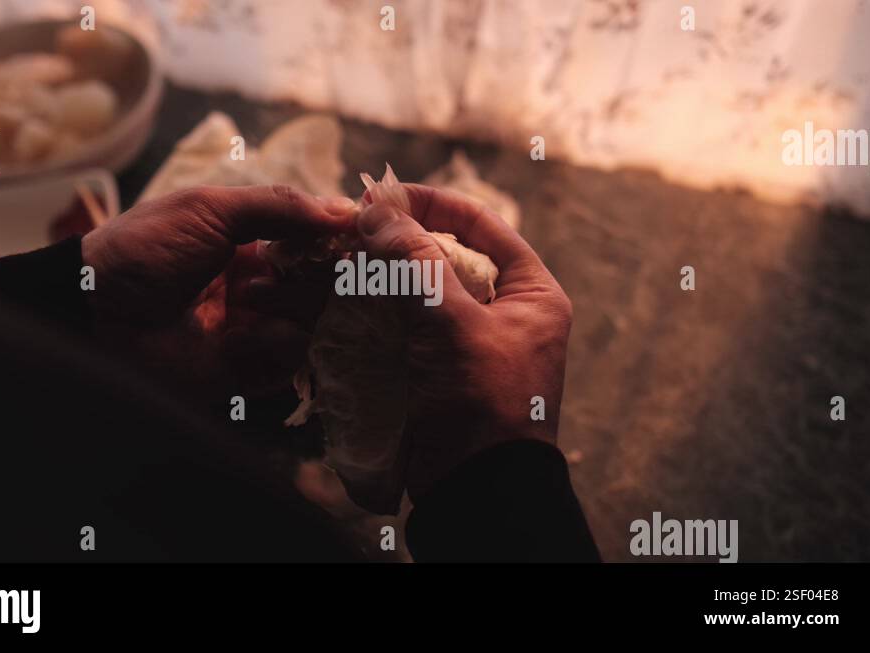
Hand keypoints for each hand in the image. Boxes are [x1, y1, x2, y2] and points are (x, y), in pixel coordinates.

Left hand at [81, 185, 355, 396]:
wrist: (96, 312)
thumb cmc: (146, 249)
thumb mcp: (211, 209)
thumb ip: (279, 206)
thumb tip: (343, 211)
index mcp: (251, 243)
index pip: (314, 240)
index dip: (335, 238)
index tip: (354, 234)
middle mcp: (260, 284)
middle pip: (323, 280)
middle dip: (319, 272)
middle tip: (301, 267)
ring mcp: (256, 327)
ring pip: (315, 318)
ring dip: (289, 305)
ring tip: (246, 299)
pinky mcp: (249, 368)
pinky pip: (292, 359)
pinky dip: (273, 344)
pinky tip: (236, 337)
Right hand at [355, 185, 572, 498]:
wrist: (476, 492)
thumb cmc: (482, 404)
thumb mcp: (454, 326)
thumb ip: (417, 263)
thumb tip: (378, 210)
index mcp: (530, 294)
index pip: (482, 225)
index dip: (432, 203)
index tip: (383, 194)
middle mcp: (502, 311)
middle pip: (445, 255)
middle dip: (397, 240)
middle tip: (350, 227)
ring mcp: (466, 342)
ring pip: (418, 291)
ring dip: (380, 274)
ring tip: (338, 258)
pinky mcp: (436, 369)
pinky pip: (403, 326)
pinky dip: (374, 311)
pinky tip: (342, 299)